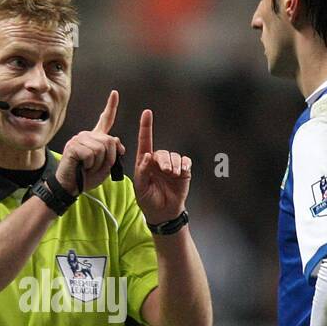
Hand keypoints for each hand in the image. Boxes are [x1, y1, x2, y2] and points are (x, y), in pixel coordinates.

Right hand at [54, 90, 125, 195]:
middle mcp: (87, 135)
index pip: (105, 120)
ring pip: (101, 149)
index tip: (115, 93)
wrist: (70, 186)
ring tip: (87, 167)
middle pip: (110, 141)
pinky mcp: (73, 146)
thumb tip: (116, 140)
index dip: (111, 107)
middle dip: (108, 159)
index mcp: (95, 138)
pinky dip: (89, 165)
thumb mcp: (106, 166)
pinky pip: (91, 154)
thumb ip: (114, 152)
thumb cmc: (86, 177)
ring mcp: (79, 139)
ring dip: (98, 164)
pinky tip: (81, 166)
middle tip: (95, 167)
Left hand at [132, 109, 191, 225]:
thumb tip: (147, 155)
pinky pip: (185, 161)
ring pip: (174, 156)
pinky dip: (184, 165)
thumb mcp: (140, 188)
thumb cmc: (148, 200)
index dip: (145, 127)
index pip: (145, 142)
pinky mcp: (183, 171)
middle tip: (166, 171)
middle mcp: (158, 162)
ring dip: (174, 164)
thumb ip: (142, 171)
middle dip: (164, 160)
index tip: (147, 112)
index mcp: (145, 163)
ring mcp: (171, 166)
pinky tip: (182, 172)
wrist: (163, 213)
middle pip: (162, 152)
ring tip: (173, 175)